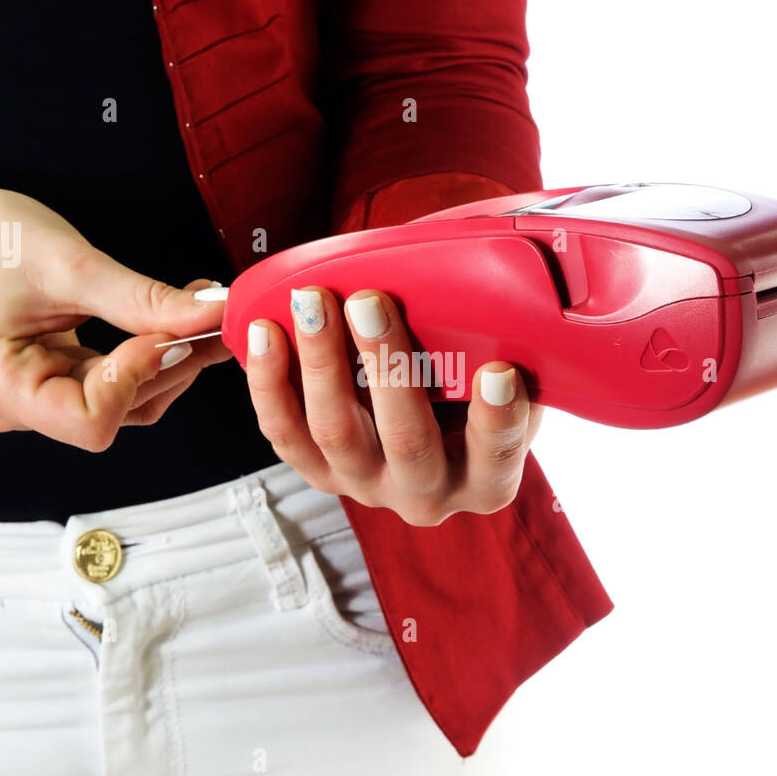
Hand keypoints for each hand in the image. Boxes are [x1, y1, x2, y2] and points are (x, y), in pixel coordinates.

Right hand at [0, 177, 229, 448]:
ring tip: (198, 314)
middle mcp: (7, 408)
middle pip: (115, 414)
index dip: (138, 378)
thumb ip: (143, 300)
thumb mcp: (70, 265)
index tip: (166, 331)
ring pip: (120, 405)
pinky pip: (107, 385)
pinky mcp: (44, 384)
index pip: (93, 422)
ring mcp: (25, 402)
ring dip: (164, 362)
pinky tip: (170, 322)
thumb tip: (211, 315)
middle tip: (213, 318)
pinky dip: (143, 356)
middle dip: (167, 364)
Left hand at [243, 286, 542, 525]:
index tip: (499, 372)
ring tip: (312, 302)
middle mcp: (427, 495)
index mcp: (487, 481)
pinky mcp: (320, 470)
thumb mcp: (510, 371)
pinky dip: (270, 383)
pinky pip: (286, 435)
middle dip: (387, 368)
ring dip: (321, 363)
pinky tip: (266, 333)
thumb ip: (510, 344)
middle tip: (370, 302)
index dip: (498, 420)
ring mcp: (367, 486)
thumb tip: (507, 280)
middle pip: (408, 442)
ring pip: (337, 434)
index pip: (496, 457)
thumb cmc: (476, 377)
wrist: (432, 412)